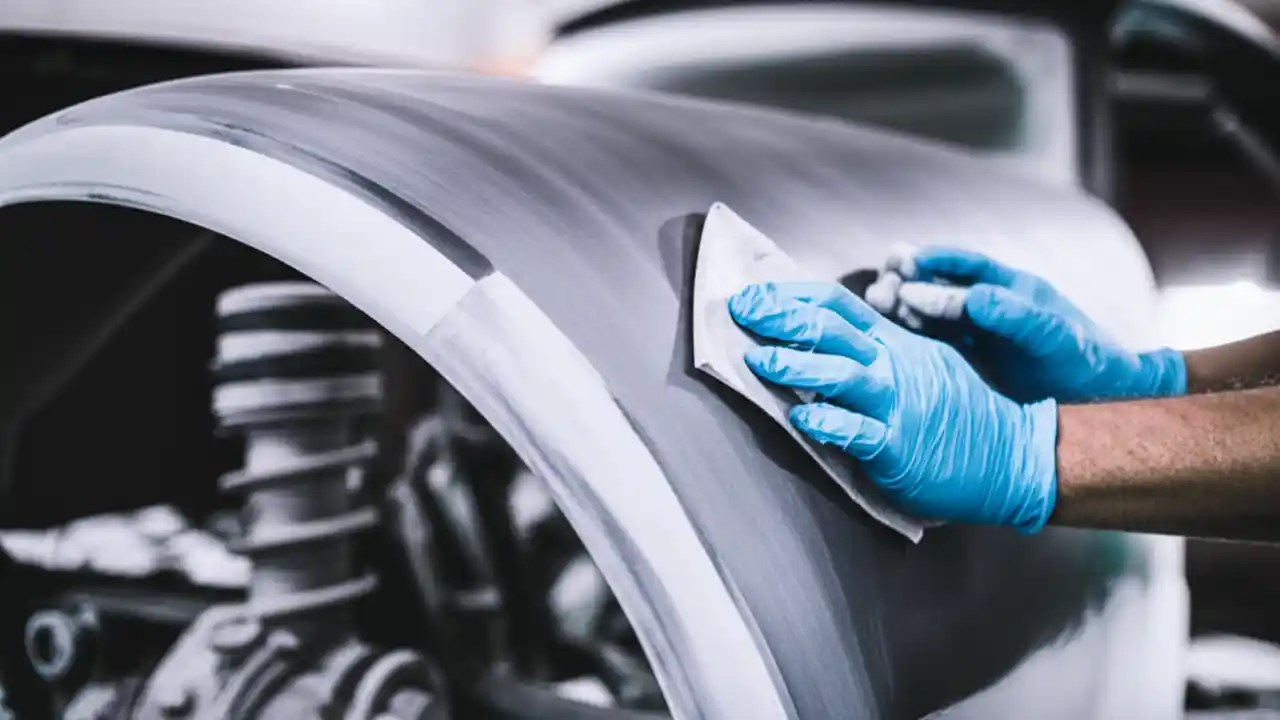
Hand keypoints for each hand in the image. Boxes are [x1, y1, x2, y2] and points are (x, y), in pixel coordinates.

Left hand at [729, 281, 1058, 532]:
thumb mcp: (920, 363)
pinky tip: (801, 417)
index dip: (793, 296)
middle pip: (832, 329)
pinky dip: (829, 422)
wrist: (1011, 454)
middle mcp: (892, 366)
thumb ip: (875, 349)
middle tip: (741, 308)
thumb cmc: (959, 412)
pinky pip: (859, 432)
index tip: (754, 293)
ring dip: (796, 363)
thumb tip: (819, 336)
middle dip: (782, 316)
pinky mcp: (899, 447)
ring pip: (841, 374)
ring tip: (757, 357)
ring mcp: (896, 405)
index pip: (838, 306)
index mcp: (894, 344)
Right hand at [869, 247, 1185, 403]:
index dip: (938, 260)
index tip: (908, 259)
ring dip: (901, 306)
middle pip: (941, 286)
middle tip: (883, 281)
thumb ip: (1016, 316)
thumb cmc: (1088, 370)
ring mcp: (975, 339)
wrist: (1102, 413)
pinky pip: (929, 346)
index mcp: (1014, 292)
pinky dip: (905, 337)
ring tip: (877, 301)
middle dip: (909, 279)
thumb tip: (972, 297)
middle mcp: (990, 310)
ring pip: (929, 315)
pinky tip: (884, 335)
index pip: (970, 267)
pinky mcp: (964, 367)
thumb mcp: (1056, 340)